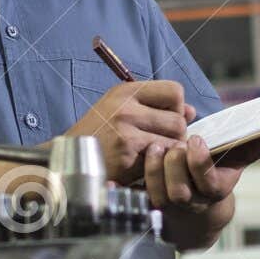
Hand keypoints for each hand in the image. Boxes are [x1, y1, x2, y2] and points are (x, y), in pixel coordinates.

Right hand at [67, 79, 195, 183]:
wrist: (67, 158)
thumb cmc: (98, 134)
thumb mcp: (120, 109)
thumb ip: (155, 107)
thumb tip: (191, 111)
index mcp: (125, 91)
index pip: (175, 91)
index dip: (177, 107)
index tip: (165, 119)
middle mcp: (125, 107)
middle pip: (179, 120)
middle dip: (176, 135)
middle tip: (161, 143)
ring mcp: (125, 131)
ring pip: (174, 142)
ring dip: (170, 152)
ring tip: (154, 155)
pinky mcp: (126, 155)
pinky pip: (161, 160)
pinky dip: (158, 166)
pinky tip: (143, 167)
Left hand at [144, 133, 259, 214]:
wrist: (197, 213)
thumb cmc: (216, 175)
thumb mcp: (235, 162)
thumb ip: (250, 147)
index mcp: (214, 190)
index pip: (207, 182)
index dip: (199, 161)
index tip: (196, 138)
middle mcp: (192, 202)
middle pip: (179, 192)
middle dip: (175, 165)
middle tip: (173, 143)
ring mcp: (170, 206)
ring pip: (159, 195)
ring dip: (154, 169)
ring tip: (155, 146)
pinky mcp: (151, 205)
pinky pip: (140, 197)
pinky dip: (135, 180)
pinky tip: (138, 160)